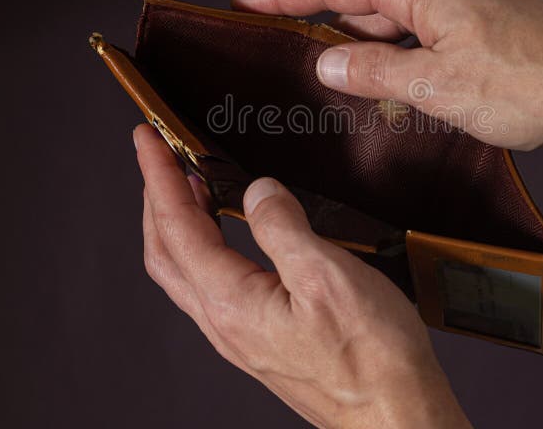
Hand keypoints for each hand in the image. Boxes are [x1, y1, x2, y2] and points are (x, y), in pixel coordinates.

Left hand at [134, 124, 471, 428]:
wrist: (395, 416)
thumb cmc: (371, 357)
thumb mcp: (328, 275)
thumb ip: (282, 226)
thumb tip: (257, 191)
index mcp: (232, 302)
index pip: (177, 226)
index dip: (159, 177)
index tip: (147, 140)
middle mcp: (224, 323)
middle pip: (165, 252)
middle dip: (156, 199)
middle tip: (160, 158)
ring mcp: (239, 335)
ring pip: (185, 271)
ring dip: (178, 224)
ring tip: (191, 188)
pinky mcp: (259, 341)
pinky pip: (212, 285)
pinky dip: (205, 248)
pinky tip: (230, 238)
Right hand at [232, 0, 542, 149]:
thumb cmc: (533, 82)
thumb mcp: (439, 85)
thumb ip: (377, 71)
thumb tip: (330, 63)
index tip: (248, 2)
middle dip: (319, 21)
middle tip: (279, 46)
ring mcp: (466, 2)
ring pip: (397, 17)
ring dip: (363, 42)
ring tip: (331, 75)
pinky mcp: (485, 23)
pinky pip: (425, 31)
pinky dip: (399, 51)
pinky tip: (392, 80)